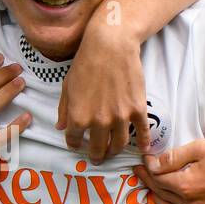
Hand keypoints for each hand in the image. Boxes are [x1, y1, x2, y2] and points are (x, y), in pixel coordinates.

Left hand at [57, 23, 148, 164]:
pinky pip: (141, 132)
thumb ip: (64, 110)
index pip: (74, 141)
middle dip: (96, 155)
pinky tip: (142, 149)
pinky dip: (143, 143)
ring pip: (119, 145)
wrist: (110, 46)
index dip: (74, 144)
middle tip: (97, 157)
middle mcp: (98, 122)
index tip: (78, 144)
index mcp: (78, 117)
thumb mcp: (67, 86)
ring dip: (115, 151)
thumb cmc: (85, 63)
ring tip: (113, 151)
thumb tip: (61, 128)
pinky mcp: (137, 110)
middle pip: (98, 148)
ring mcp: (120, 117)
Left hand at [140, 137, 204, 203]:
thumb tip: (152, 164)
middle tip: (142, 173)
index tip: (142, 162)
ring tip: (153, 189)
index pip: (158, 179)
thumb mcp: (200, 148)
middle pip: (162, 195)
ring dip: (160, 200)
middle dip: (149, 183)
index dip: (147, 169)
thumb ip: (173, 157)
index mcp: (187, 186)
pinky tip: (176, 199)